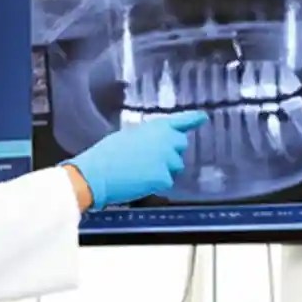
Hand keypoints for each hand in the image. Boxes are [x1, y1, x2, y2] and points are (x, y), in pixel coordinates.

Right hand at [65, 111, 208, 209]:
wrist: (98, 173)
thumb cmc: (108, 154)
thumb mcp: (129, 135)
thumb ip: (149, 136)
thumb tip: (157, 143)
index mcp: (157, 126)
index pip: (181, 121)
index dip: (193, 119)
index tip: (203, 118)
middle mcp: (166, 140)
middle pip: (181, 145)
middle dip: (171, 151)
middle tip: (151, 158)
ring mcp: (167, 160)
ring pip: (176, 166)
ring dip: (164, 169)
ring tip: (141, 170)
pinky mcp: (164, 178)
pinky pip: (166, 181)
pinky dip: (155, 183)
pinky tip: (140, 181)